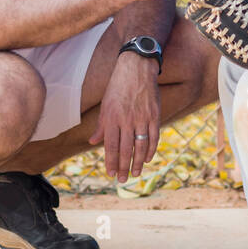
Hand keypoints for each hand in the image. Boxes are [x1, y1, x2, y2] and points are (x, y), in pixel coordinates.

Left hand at [88, 53, 160, 181]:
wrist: (136, 68)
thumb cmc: (117, 86)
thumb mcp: (105, 104)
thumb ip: (101, 125)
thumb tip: (93, 142)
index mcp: (112, 118)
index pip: (111, 146)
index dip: (111, 161)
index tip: (111, 173)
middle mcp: (126, 120)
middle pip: (125, 149)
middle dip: (123, 167)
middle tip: (122, 180)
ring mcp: (141, 118)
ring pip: (140, 147)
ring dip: (138, 162)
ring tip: (135, 173)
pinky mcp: (154, 115)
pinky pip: (153, 137)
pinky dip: (151, 150)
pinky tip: (148, 159)